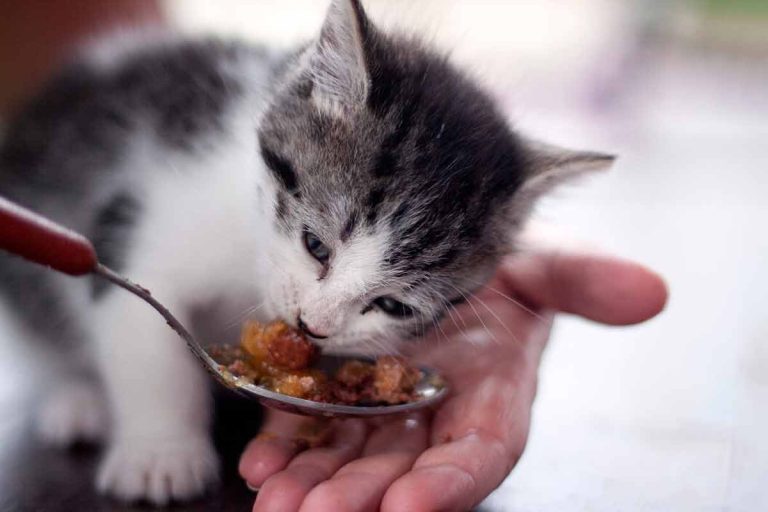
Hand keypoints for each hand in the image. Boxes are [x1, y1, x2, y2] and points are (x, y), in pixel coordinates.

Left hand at [238, 250, 666, 510]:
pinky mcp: (337, 383)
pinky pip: (310, 422)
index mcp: (490, 392)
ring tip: (276, 501)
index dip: (449, 484)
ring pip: (349, 455)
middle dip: (362, 497)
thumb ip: (584, 281)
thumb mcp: (540, 264)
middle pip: (401, 468)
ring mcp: (382, 400)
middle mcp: (434, 408)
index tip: (411, 506)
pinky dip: (285, 445)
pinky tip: (260, 463)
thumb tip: (652, 291)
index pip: (478, 452)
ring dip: (314, 484)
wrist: (440, 249)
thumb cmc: (498, 263)